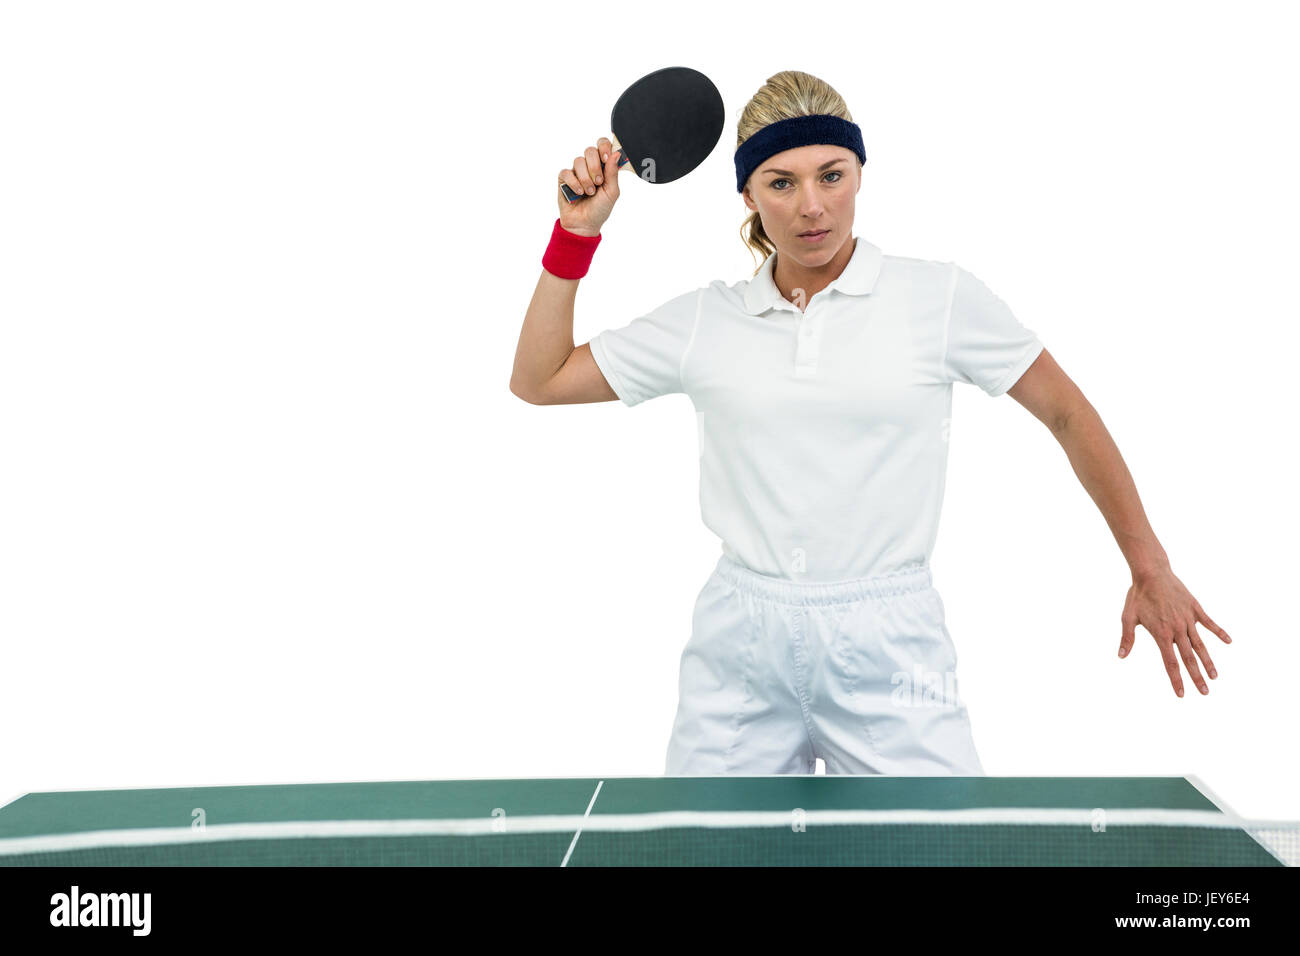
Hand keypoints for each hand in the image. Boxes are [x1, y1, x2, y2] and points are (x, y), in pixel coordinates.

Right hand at [556, 137, 621, 234]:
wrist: (584, 224)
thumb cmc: (600, 209)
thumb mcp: (612, 192)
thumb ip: (613, 173)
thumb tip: (616, 154)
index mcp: (603, 166)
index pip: (602, 145)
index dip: (604, 147)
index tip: (606, 159)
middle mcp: (589, 166)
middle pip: (590, 150)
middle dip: (595, 167)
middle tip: (598, 182)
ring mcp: (576, 171)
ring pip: (578, 161)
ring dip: (586, 179)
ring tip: (589, 192)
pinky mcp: (564, 179)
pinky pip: (567, 172)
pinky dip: (574, 183)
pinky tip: (579, 193)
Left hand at [1119, 565, 1231, 695]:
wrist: (1152, 573)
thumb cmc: (1138, 595)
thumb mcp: (1128, 617)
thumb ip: (1127, 638)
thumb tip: (1121, 656)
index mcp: (1161, 633)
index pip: (1170, 662)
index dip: (1176, 679)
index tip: (1181, 694)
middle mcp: (1177, 629)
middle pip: (1189, 658)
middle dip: (1197, 677)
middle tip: (1205, 692)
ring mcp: (1188, 619)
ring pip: (1201, 645)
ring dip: (1208, 661)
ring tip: (1215, 676)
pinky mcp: (1195, 609)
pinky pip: (1210, 623)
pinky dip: (1219, 632)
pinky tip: (1229, 642)